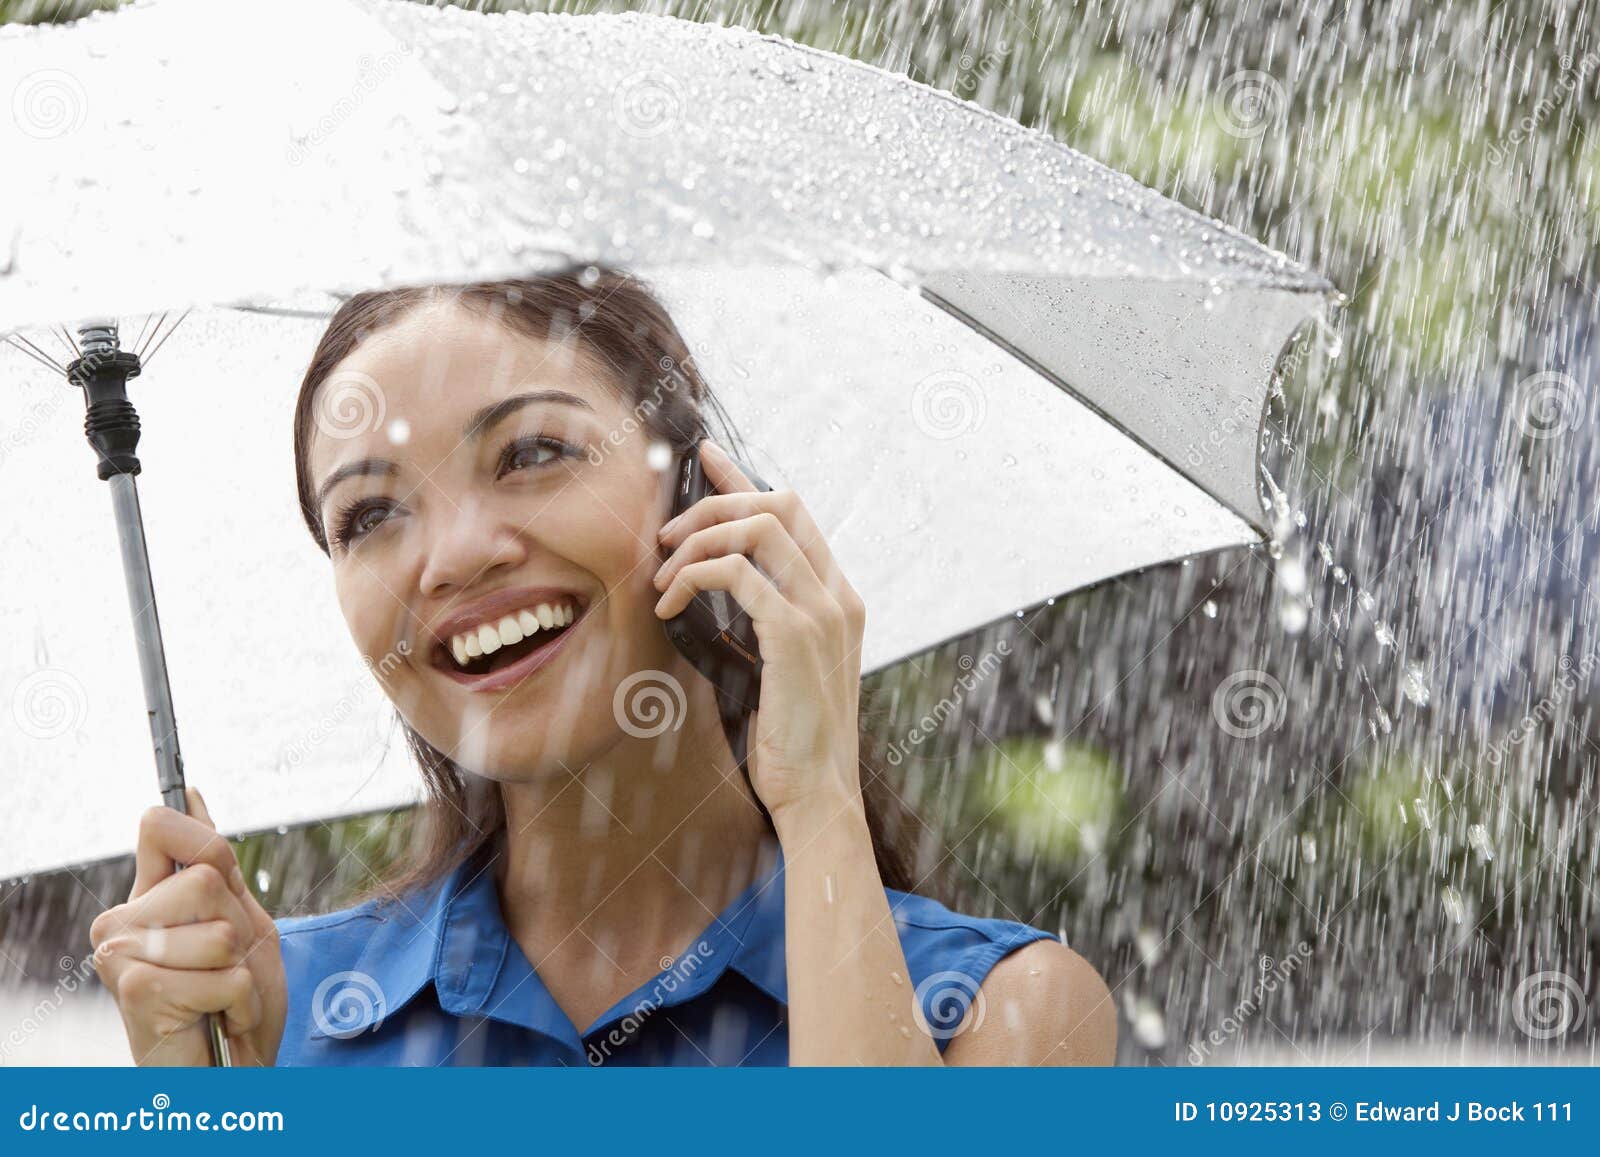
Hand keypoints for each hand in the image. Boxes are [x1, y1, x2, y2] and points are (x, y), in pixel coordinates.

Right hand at [90, 789, 286, 1065]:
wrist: (229, 1073)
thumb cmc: (234, 1002)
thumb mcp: (240, 919)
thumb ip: (214, 861)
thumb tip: (189, 791)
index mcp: (142, 899)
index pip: (163, 826)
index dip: (206, 846)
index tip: (222, 884)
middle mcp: (119, 922)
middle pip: (206, 877)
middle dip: (237, 926)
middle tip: (224, 966)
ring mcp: (120, 955)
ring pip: (220, 929)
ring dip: (241, 970)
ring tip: (220, 996)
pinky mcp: (136, 990)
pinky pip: (225, 975)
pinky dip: (239, 1001)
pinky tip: (216, 1019)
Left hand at [654, 439, 866, 821]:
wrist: (817, 792)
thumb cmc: (790, 737)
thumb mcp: (781, 667)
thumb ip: (765, 621)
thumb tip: (717, 586)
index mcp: (839, 598)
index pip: (793, 512)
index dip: (744, 479)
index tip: (705, 456)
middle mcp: (839, 595)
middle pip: (779, 503)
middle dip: (713, 505)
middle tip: (667, 537)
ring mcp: (823, 612)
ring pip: (758, 528)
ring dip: (699, 540)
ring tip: (663, 576)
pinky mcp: (795, 636)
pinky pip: (737, 575)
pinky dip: (693, 578)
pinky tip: (668, 606)